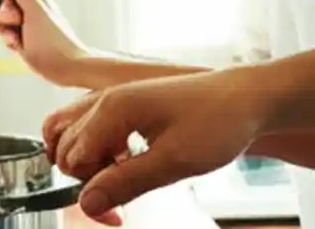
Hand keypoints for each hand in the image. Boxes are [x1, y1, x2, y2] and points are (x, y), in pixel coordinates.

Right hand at [0, 0, 90, 86]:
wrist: (64, 68)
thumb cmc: (55, 39)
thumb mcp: (33, 8)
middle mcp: (24, 0)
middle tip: (9, 11)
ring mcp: (18, 17)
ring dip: (1, 22)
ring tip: (18, 31)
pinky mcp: (15, 34)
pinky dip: (5, 38)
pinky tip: (18, 44)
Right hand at [42, 68, 271, 217]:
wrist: (250, 99)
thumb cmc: (219, 122)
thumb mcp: (173, 162)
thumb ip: (125, 183)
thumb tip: (85, 204)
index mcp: (114, 108)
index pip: (72, 161)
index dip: (90, 194)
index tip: (116, 215)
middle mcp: (109, 98)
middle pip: (64, 146)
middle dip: (84, 179)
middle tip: (118, 199)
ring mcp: (119, 98)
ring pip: (72, 132)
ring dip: (85, 161)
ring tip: (117, 178)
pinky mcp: (131, 103)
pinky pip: (93, 126)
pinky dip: (99, 148)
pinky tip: (126, 160)